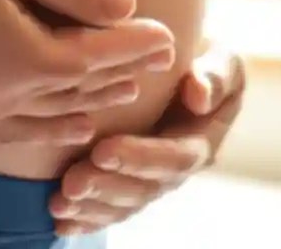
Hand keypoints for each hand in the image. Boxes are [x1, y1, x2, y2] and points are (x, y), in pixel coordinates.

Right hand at [0, 0, 176, 145]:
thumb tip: (126, 2)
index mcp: (28, 58)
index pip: (102, 56)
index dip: (137, 45)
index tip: (167, 35)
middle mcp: (5, 97)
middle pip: (77, 92)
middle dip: (118, 76)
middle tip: (151, 66)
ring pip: (43, 121)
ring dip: (82, 109)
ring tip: (107, 104)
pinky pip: (2, 135)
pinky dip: (36, 133)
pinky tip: (40, 127)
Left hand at [48, 42, 246, 235]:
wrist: (177, 67)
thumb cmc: (200, 58)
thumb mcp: (220, 59)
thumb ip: (216, 75)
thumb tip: (199, 96)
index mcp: (201, 142)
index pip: (175, 159)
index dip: (140, 158)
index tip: (102, 150)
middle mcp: (176, 169)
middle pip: (145, 189)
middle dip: (107, 187)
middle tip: (72, 183)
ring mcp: (151, 180)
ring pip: (124, 204)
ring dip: (92, 207)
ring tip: (60, 203)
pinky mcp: (127, 184)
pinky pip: (109, 210)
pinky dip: (86, 219)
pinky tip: (61, 223)